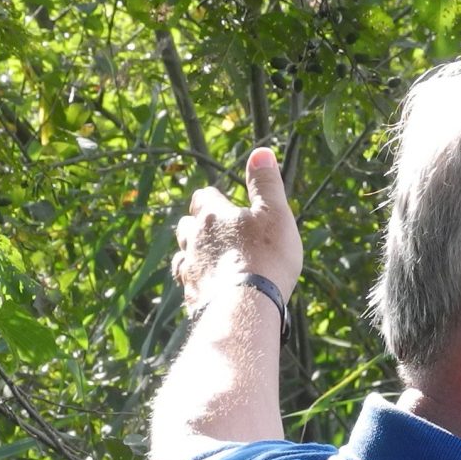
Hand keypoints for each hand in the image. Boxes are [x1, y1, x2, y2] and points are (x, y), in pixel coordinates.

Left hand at [174, 148, 303, 313]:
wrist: (245, 307)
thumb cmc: (266, 258)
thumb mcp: (276, 215)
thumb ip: (266, 184)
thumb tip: (261, 151)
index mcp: (214, 216)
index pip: (204, 197)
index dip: (214, 199)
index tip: (225, 204)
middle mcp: (194, 240)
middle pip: (188, 225)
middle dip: (199, 226)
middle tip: (219, 233)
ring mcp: (190, 269)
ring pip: (184, 254)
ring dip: (194, 253)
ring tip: (211, 260)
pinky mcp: (191, 296)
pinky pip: (187, 283)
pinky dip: (196, 281)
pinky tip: (208, 287)